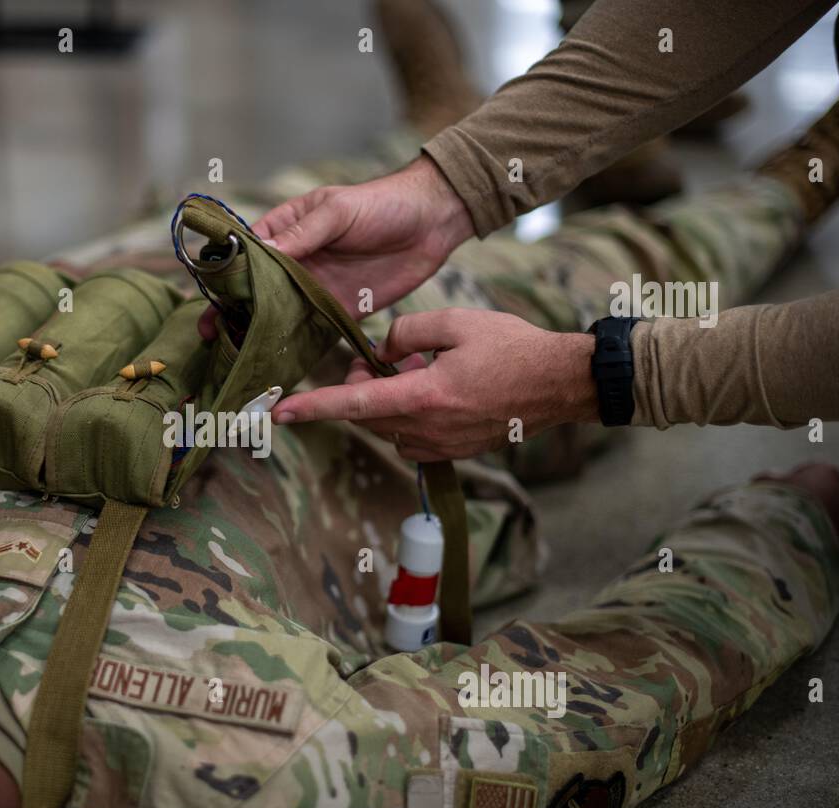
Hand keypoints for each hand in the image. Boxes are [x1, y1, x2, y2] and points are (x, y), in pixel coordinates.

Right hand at [197, 155, 474, 339]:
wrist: (433, 222)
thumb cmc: (382, 203)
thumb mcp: (337, 211)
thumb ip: (302, 235)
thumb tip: (262, 255)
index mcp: (286, 230)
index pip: (244, 255)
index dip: (224, 275)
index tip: (208, 297)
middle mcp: (295, 263)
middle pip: (253, 291)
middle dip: (231, 312)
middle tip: (211, 336)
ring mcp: (314, 289)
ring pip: (276, 316)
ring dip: (256, 334)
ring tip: (234, 357)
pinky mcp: (338, 310)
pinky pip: (309, 332)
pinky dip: (292, 348)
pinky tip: (273, 365)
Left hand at [270, 308, 599, 459]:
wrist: (559, 384)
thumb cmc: (513, 347)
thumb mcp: (457, 323)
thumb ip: (408, 332)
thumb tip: (381, 352)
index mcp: (426, 396)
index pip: (354, 404)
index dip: (313, 408)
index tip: (279, 414)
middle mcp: (428, 428)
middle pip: (366, 415)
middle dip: (358, 390)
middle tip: (377, 361)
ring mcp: (441, 446)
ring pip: (386, 428)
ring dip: (384, 402)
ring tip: (415, 372)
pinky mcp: (453, 453)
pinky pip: (410, 437)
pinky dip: (405, 415)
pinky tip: (431, 391)